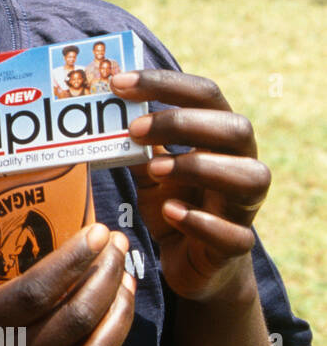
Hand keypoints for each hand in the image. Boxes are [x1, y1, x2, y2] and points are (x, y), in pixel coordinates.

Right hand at [0, 224, 133, 345]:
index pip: (37, 290)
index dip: (72, 259)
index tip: (94, 232)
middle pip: (77, 312)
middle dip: (106, 273)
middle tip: (117, 243)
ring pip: (94, 345)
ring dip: (118, 307)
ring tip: (126, 278)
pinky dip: (107, 340)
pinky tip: (108, 320)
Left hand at [112, 70, 268, 304]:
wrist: (193, 263)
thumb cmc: (173, 204)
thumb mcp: (149, 169)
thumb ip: (135, 143)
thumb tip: (95, 108)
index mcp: (220, 137)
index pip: (206, 95)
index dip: (165, 84)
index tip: (118, 83)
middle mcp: (242, 164)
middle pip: (235, 128)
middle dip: (183, 123)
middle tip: (132, 129)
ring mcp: (244, 206)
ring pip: (250, 176)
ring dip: (199, 167)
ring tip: (154, 168)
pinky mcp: (237, 244)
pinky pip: (234, 234)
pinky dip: (201, 221)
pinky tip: (169, 212)